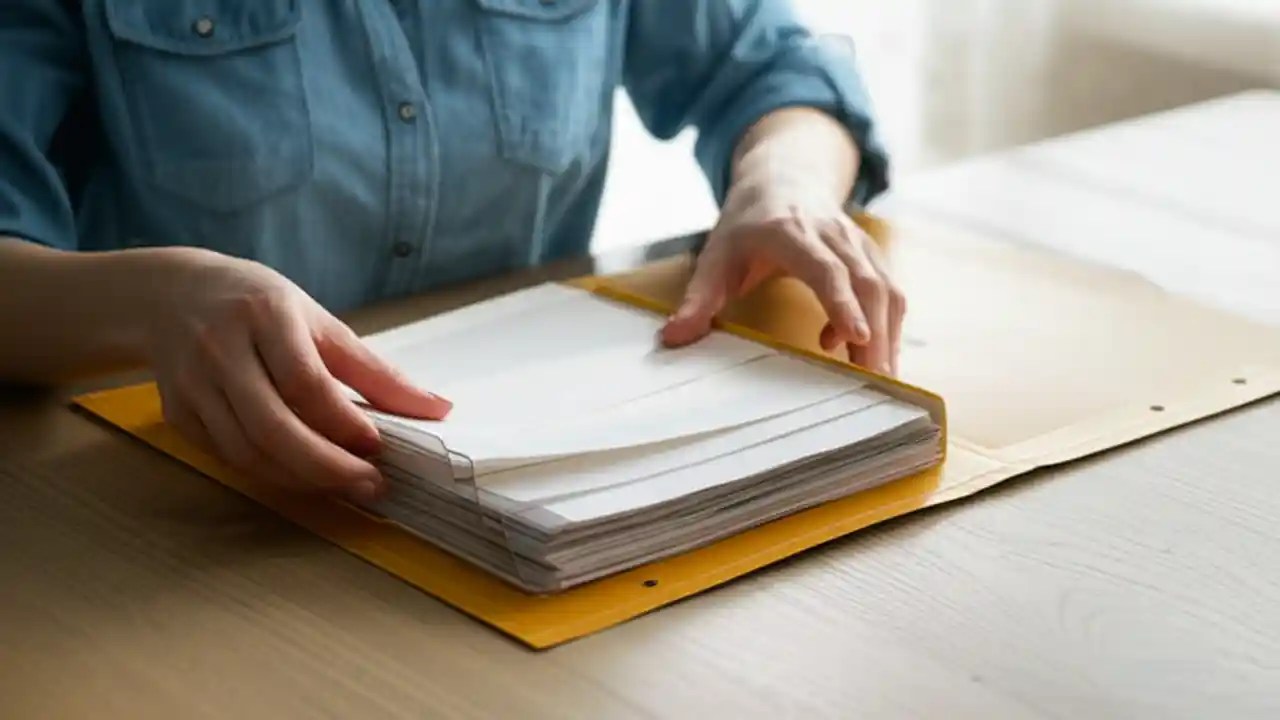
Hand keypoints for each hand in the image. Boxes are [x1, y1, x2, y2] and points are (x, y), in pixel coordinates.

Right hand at [145, 250, 450, 501]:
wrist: (169, 295)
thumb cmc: (259, 305)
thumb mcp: (317, 320)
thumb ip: (373, 368)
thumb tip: (437, 408)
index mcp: (265, 314)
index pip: (305, 380)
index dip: (343, 422)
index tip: (379, 447)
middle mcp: (221, 348)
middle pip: (272, 426)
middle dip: (325, 466)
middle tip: (370, 485)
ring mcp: (192, 383)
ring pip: (246, 452)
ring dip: (300, 479)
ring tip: (344, 485)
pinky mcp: (177, 413)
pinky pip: (227, 457)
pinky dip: (269, 473)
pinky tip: (302, 475)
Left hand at [661, 178, 904, 374]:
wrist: (782, 179)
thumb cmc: (747, 224)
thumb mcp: (715, 256)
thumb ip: (698, 298)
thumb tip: (673, 337)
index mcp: (791, 232)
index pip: (826, 269)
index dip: (843, 303)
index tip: (856, 338)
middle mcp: (833, 234)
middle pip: (866, 284)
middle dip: (875, 333)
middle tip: (874, 379)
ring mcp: (858, 243)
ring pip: (886, 289)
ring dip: (887, 335)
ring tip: (877, 377)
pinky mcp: (871, 255)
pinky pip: (889, 292)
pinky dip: (884, 324)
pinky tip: (855, 348)